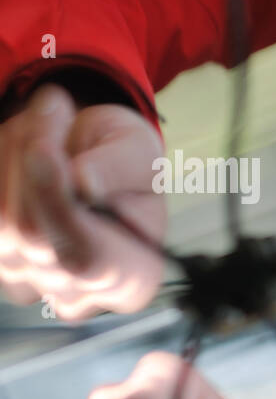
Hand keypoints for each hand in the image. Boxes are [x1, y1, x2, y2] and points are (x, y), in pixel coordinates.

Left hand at [1, 82, 166, 320]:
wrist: (90, 159)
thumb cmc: (124, 162)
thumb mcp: (140, 152)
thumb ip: (118, 168)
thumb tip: (83, 183)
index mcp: (135, 276)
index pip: (87, 258)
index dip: (58, 205)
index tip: (45, 151)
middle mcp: (81, 293)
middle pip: (31, 235)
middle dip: (32, 156)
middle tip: (55, 105)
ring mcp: (31, 284)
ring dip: (11, 155)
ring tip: (42, 122)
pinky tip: (18, 148)